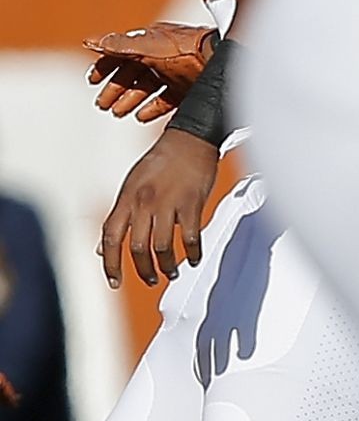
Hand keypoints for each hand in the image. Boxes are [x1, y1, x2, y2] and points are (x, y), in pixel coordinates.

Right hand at [85, 25, 216, 121]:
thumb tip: (90, 41)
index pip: (121, 54)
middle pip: (132, 75)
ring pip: (147, 89)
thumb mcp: (147, 47)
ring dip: (130, 100)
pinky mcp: (187, 89)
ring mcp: (175, 74)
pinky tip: (141, 117)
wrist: (222, 61)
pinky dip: (152, 109)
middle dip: (115, 89)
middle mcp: (162, 58)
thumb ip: (119, 46)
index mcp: (150, 43)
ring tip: (118, 112)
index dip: (105, 67)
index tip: (92, 81)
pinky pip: (166, 101)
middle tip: (102, 104)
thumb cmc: (187, 49)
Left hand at [102, 129, 219, 288]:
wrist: (190, 139)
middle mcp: (144, 203)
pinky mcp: (192, 203)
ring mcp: (168, 203)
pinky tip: (194, 257)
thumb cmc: (161, 160)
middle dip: (143, 270)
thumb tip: (102, 245)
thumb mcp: (131, 186)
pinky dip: (193, 251)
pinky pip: (190, 236)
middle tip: (150, 279)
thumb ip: (119, 216)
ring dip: (167, 265)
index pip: (110, 237)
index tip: (114, 281)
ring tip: (171, 272)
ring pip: (162, 246)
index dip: (110, 263)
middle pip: (137, 247)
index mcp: (127, 199)